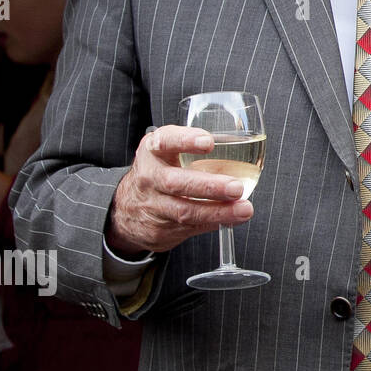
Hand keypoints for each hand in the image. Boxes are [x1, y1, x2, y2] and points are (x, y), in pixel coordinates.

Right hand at [105, 125, 252, 258]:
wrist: (126, 208)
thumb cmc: (159, 171)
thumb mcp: (166, 151)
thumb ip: (193, 146)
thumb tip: (243, 148)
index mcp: (153, 151)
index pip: (165, 142)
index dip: (185, 140)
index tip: (208, 142)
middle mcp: (150, 177)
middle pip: (176, 183)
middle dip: (209, 186)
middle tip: (236, 188)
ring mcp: (153, 206)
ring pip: (185, 211)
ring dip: (218, 211)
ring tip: (244, 209)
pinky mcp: (159, 229)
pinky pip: (190, 227)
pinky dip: (215, 223)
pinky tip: (233, 219)